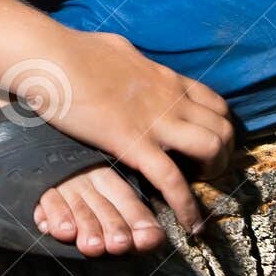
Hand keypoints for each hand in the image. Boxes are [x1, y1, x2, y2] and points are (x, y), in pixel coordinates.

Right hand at [32, 30, 235, 234]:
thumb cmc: (75, 50)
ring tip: (197, 190)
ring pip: (211, 148)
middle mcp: (170, 98)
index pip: (216, 105)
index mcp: (166, 78)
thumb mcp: (118, 50)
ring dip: (212, 174)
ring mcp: (155, 121)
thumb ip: (134, 64)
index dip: (219, 130)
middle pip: (222, 129)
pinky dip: (187, 206)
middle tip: (204, 173)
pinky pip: (172, 180)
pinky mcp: (133, 143)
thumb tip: (133, 64)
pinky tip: (190, 225)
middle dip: (223, 156)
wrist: (52, 57)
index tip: (208, 147)